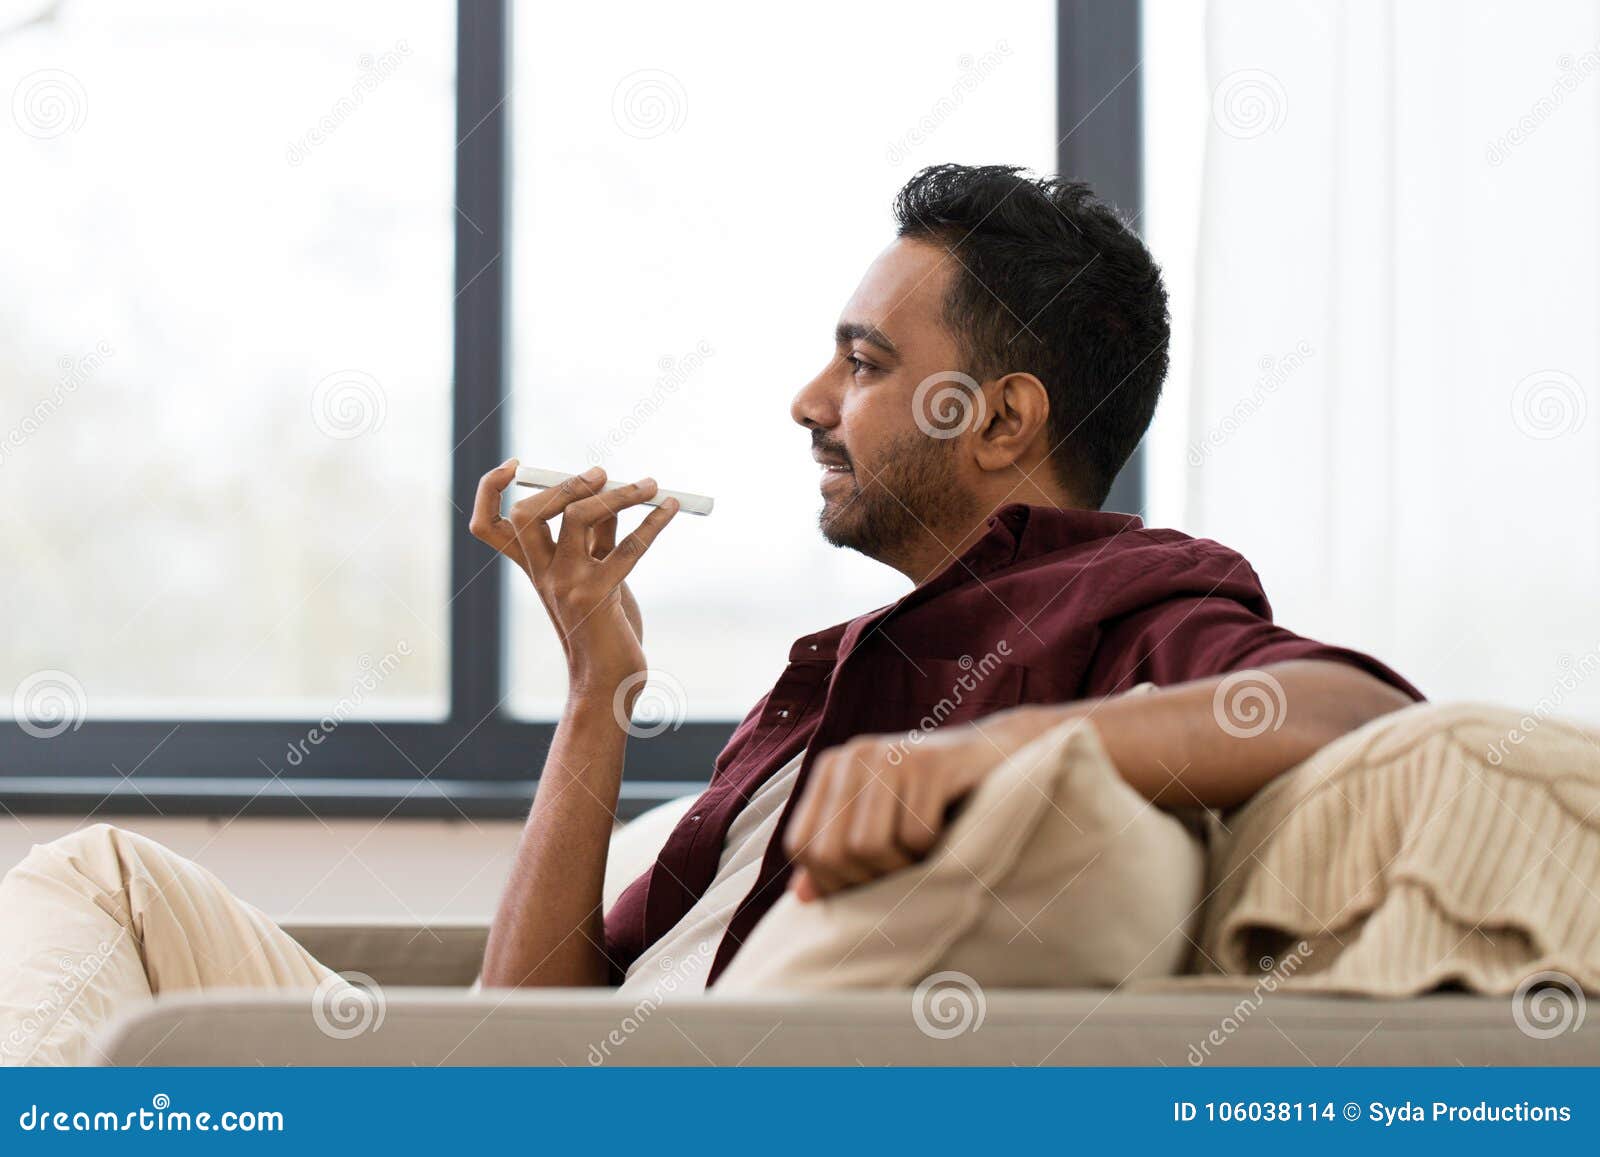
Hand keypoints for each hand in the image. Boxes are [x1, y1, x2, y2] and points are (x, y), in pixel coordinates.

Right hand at [470, 459, 677, 702]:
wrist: (609, 682)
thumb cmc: (604, 627)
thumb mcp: (595, 575)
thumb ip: (596, 537)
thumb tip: (612, 491)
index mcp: (534, 568)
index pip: (488, 524)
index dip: (490, 490)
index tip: (515, 465)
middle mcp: (542, 574)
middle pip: (528, 514)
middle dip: (565, 484)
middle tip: (601, 473)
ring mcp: (566, 585)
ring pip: (578, 517)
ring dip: (618, 494)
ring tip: (651, 484)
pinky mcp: (598, 596)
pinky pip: (628, 547)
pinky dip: (654, 522)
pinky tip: (670, 508)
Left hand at [783, 720, 1016, 901]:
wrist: (1000, 754)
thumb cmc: (935, 797)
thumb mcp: (880, 822)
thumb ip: (838, 853)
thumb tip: (800, 896)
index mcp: (833, 767)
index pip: (801, 844)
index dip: (829, 879)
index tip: (867, 884)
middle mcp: (854, 755)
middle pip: (833, 851)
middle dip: (868, 878)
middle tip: (902, 872)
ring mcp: (891, 754)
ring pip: (870, 847)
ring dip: (903, 867)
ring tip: (925, 852)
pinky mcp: (930, 762)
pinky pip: (915, 836)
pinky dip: (933, 851)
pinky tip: (947, 833)